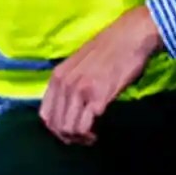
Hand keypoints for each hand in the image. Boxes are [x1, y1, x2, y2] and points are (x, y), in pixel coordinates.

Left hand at [40, 5, 162, 144]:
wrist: (130, 36)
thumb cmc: (109, 48)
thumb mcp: (78, 63)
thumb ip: (69, 82)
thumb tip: (67, 106)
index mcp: (57, 76)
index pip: (45, 115)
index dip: (55, 129)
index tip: (68, 131)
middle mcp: (65, 84)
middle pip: (56, 125)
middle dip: (68, 137)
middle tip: (82, 138)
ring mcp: (81, 91)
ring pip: (69, 129)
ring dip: (79, 138)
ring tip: (90, 136)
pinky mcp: (98, 97)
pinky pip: (86, 125)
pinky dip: (90, 133)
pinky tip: (97, 130)